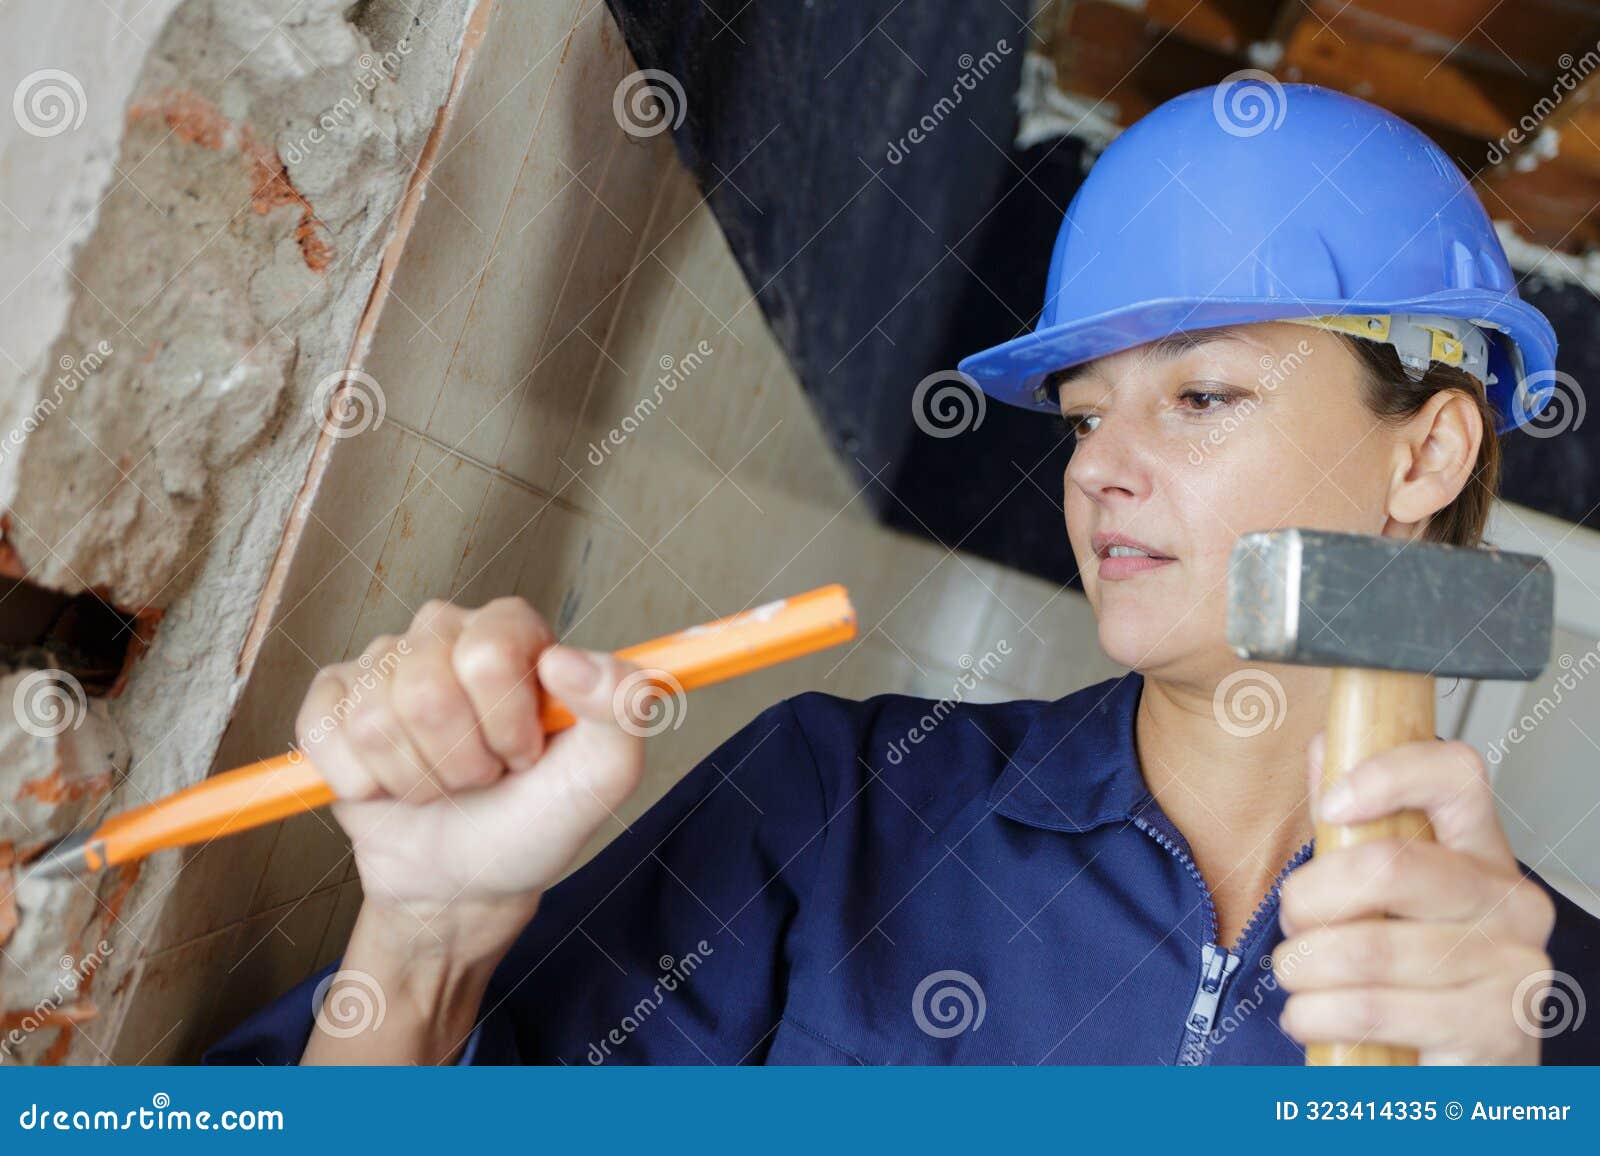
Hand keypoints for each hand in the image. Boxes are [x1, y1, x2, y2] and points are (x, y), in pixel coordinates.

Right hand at [296, 598, 648, 957]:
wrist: (468, 880)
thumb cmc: (537, 820)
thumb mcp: (604, 774)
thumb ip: (623, 707)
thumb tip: (568, 661)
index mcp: (513, 630)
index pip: (490, 656)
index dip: (506, 725)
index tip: (525, 755)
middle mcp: (446, 630)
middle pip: (426, 690)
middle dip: (459, 761)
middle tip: (481, 776)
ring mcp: (383, 661)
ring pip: (374, 719)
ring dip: (415, 780)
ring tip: (442, 785)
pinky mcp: (332, 699)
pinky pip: (326, 732)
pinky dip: (360, 782)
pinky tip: (388, 785)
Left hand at [1274, 733, 1556, 1063]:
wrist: (1468, 1075)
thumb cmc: (1418, 978)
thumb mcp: (1386, 897)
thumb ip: (1354, 828)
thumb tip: (1324, 746)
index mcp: (1482, 853)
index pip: (1456, 774)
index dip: (1385, 774)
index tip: (1331, 803)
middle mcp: (1511, 902)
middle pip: (1389, 865)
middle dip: (1308, 898)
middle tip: (1294, 924)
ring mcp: (1511, 966)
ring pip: (1365, 948)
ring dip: (1301, 968)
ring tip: (1298, 978)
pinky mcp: (1493, 1030)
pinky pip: (1371, 1010)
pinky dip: (1314, 1016)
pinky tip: (1310, 1017)